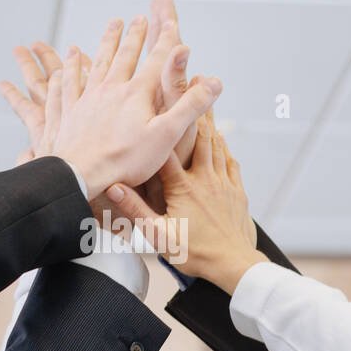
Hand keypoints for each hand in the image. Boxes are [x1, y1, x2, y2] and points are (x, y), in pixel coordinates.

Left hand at [0, 14, 218, 203]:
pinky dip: (72, 66)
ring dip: (108, 41)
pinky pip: (70, 82)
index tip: (173, 22)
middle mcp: (111, 88)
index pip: (156, 60)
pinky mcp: (70, 111)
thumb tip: (215, 82)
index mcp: (137, 94)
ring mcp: (88, 98)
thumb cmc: (125, 160)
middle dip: (135, 35)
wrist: (80, 175)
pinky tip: (70, 56)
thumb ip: (190, 106)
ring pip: (99, 61)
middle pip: (125, 55)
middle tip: (140, 17)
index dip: (167, 41)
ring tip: (113, 24)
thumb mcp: (166, 136)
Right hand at [105, 109, 265, 292]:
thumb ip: (135, 209)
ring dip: (210, 123)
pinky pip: (230, 163)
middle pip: (197, 137)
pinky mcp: (237, 193)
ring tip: (204, 103)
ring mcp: (223, 184)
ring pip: (216, 146)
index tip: (157, 98)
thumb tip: (114, 185)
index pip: (167, 148)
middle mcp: (204, 179)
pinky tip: (221, 141)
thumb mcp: (158, 235)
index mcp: (182, 188)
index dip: (162, 121)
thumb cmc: (195, 254)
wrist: (234, 265)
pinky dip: (224, 148)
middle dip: (193, 110)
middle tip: (191, 84)